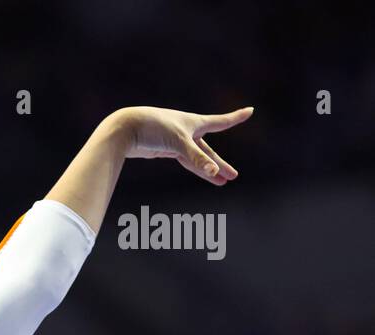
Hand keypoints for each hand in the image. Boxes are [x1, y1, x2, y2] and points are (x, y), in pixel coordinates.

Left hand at [113, 105, 253, 184]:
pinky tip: (204, 173)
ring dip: (208, 170)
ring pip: (197, 158)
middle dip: (220, 163)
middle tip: (233, 176)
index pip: (220, 122)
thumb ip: (197, 158)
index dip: (235, 118)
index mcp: (194, 123)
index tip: (250, 110)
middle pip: (208, 150)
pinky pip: (185, 160)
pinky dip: (195, 167)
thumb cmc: (154, 129)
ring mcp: (175, 141)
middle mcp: (187, 131)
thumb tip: (213, 172)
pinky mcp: (164, 149)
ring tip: (222, 183)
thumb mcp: (179, 142)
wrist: (126, 128)